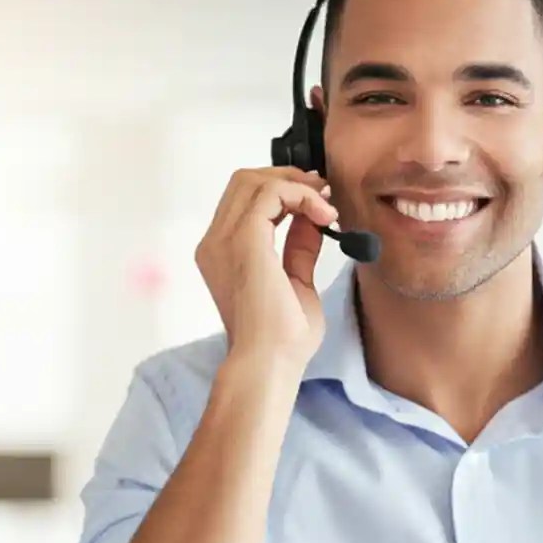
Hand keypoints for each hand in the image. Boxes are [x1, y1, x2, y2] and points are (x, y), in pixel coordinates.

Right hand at [194, 167, 339, 368]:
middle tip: (323, 193)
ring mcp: (224, 239)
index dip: (283, 189)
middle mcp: (215, 242)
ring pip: (253, 180)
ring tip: (326, 203)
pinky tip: (323, 214)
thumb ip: (299, 247)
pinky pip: (271, 193)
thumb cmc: (281, 339)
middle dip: (288, 179)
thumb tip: (312, 218)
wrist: (270, 363)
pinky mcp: (243, 240)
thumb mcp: (296, 281)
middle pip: (244, 181)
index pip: (244, 199)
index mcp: (222, 253)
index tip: (319, 199)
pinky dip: (301, 194)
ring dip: (296, 184)